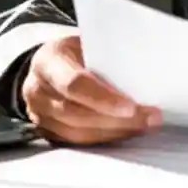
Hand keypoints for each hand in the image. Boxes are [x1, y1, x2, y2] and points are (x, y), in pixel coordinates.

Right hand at [21, 35, 162, 145]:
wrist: (50, 63)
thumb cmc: (76, 51)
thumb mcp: (88, 43)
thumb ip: (107, 57)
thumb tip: (146, 73)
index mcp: (48, 60)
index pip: (74, 84)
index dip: (103, 98)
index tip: (131, 107)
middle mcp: (37, 89)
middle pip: (76, 113)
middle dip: (117, 120)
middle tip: (150, 118)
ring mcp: (38, 114)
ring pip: (78, 133)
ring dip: (115, 132)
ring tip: (144, 125)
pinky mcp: (46, 131)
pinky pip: (77, 143)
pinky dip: (105, 139)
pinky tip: (127, 132)